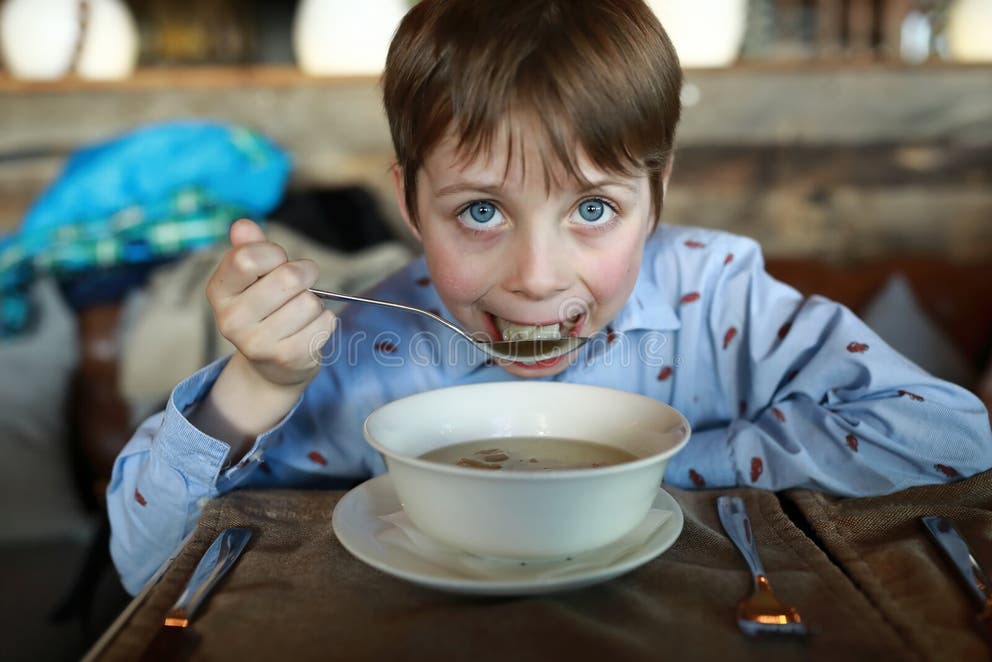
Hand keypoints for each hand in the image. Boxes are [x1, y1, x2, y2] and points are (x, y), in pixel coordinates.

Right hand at [207, 219, 336, 389]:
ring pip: (310, 301)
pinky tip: (308, 329)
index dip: (274, 252)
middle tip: (302, 281)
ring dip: (314, 302)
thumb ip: (250, 247)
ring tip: (299, 313)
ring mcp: (257, 343)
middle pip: (289, 277)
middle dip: (305, 272)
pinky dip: (325, 321)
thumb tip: (242, 225)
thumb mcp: (253, 277)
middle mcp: (231, 320)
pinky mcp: (286, 358)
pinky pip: (325, 322)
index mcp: (219, 292)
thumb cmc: (266, 308)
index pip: (248, 257)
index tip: (277, 261)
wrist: (271, 365)